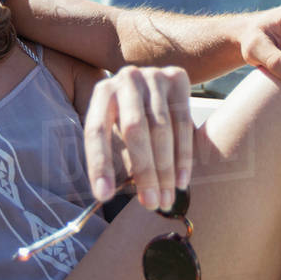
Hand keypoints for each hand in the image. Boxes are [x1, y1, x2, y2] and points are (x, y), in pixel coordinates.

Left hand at [82, 65, 192, 213]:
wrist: (152, 85)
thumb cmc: (129, 119)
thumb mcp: (114, 132)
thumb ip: (113, 156)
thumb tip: (107, 194)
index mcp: (101, 93)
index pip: (96, 130)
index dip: (99, 164)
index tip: (104, 196)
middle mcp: (126, 79)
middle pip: (134, 129)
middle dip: (144, 171)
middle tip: (151, 203)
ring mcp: (153, 76)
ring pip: (162, 128)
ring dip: (166, 169)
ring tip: (167, 199)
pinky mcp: (177, 78)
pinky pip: (183, 121)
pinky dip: (184, 155)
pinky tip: (182, 181)